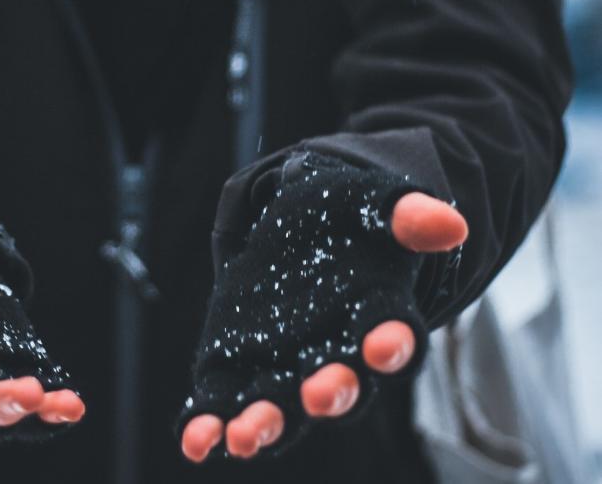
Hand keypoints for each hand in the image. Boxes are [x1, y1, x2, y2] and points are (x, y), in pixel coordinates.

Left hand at [178, 165, 468, 462]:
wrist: (301, 222)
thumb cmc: (350, 218)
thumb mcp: (375, 206)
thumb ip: (407, 217)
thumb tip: (451, 224)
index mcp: (379, 319)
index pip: (394, 341)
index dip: (390, 344)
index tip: (382, 344)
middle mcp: (337, 358)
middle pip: (339, 388)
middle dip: (328, 393)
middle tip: (315, 395)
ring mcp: (286, 367)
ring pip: (282, 408)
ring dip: (265, 425)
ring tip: (242, 437)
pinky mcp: (241, 366)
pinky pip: (228, 403)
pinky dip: (212, 425)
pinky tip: (196, 440)